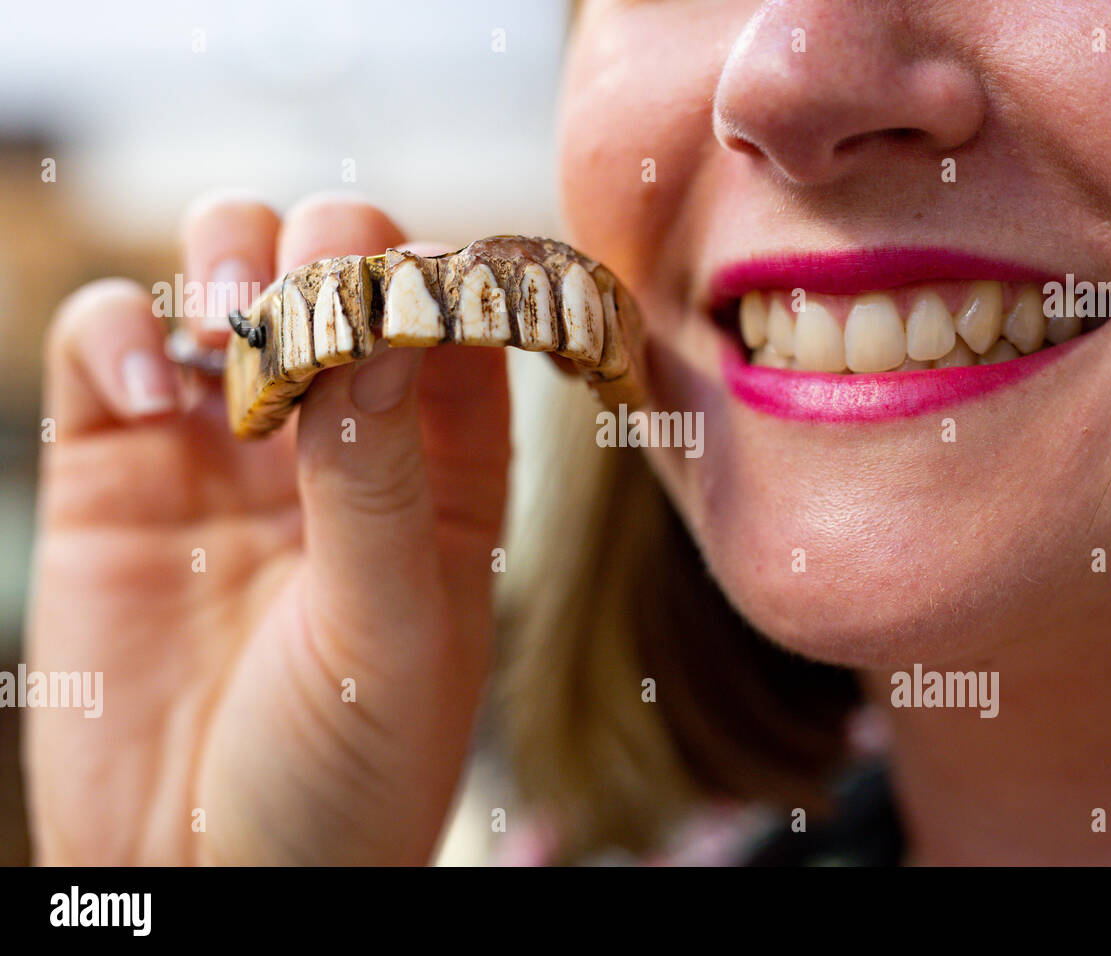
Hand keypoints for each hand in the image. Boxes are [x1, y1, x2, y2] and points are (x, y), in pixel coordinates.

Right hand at [25, 194, 509, 863]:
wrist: (204, 879)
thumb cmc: (340, 780)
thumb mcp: (388, 641)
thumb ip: (380, 486)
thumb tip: (381, 329)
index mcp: (444, 472)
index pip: (459, 317)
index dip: (440, 275)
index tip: (409, 288)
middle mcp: (342, 437)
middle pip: (342, 268)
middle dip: (325, 250)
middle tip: (299, 296)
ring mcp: (228, 444)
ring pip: (228, 274)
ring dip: (226, 260)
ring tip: (231, 327)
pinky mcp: (119, 466)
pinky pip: (111, 343)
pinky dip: (123, 333)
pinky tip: (153, 392)